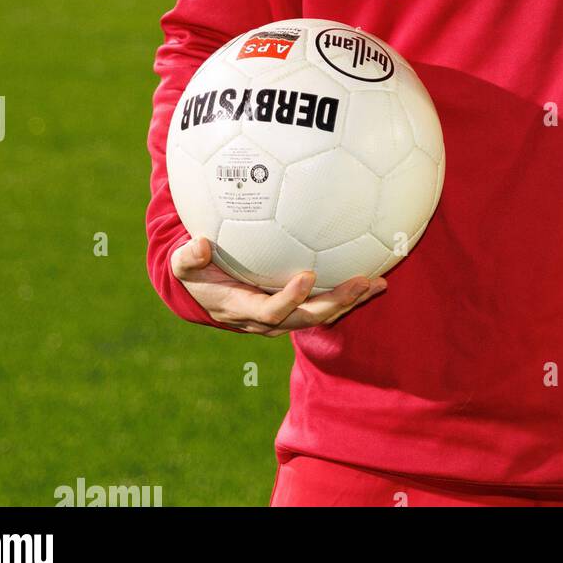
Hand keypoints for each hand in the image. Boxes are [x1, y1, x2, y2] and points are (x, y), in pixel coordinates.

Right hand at [171, 235, 387, 334]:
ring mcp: (285, 315)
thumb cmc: (196, 274)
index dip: (290, 298)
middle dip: (335, 303)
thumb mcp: (183, 266)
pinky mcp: (297, 306)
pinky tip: (375, 276)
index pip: (271, 310)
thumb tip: (201, 244)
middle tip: (361, 282)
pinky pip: (326, 303)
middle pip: (307, 317)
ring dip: (350, 300)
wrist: (204, 294)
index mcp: (244, 309)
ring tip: (379, 282)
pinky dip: (349, 293)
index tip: (307, 276)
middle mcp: (269, 318)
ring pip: (322, 314)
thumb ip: (188, 257)